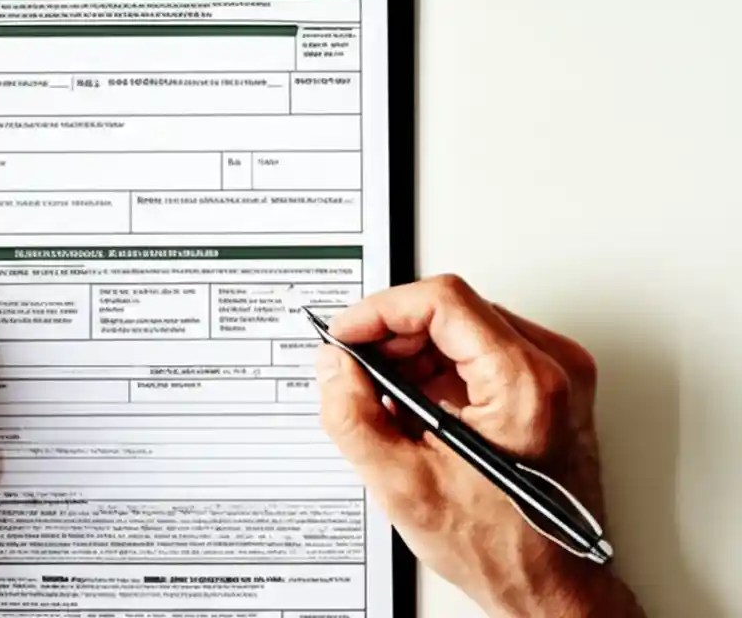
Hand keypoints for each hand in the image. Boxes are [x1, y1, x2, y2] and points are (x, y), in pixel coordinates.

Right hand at [315, 275, 644, 617]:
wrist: (551, 587)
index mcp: (524, 383)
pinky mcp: (548, 389)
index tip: (346, 335)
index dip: (380, 311)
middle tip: (353, 368)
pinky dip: (438, 371)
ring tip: (382, 398)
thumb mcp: (404, 484)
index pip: (442, 302)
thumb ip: (353, 415)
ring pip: (464, 329)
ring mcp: (555, 376)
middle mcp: (552, 368)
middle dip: (392, 335)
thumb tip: (333, 367)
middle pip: (453, 310)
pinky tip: (413, 408)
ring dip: (413, 355)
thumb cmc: (504, 548)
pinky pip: (480, 354)